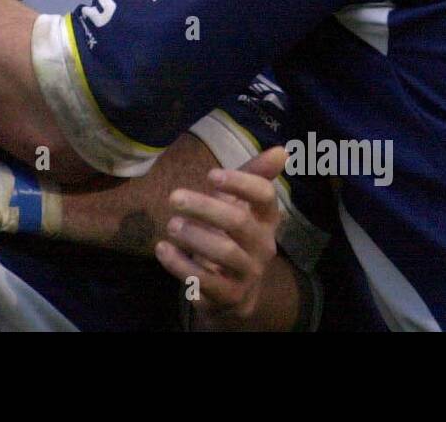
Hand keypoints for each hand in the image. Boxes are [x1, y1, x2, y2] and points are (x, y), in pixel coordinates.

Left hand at [154, 146, 293, 330]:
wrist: (233, 292)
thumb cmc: (232, 236)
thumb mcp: (240, 205)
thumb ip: (254, 176)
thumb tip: (282, 149)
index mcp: (267, 219)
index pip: (265, 196)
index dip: (240, 183)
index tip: (210, 175)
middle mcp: (263, 246)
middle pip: (239, 223)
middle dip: (205, 208)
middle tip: (174, 197)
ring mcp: (248, 273)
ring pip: (225, 253)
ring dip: (194, 236)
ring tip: (171, 225)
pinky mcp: (230, 297)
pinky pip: (207, 282)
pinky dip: (181, 265)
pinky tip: (162, 249)